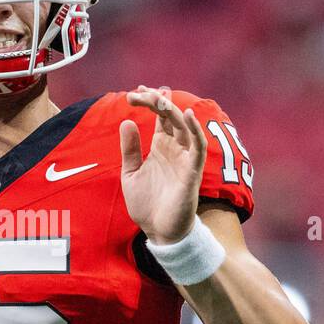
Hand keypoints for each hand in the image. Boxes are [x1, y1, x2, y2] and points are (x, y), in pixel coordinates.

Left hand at [119, 85, 205, 243]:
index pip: (159, 117)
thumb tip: (126, 121)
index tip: (133, 93)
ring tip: (159, 97)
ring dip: (173, 110)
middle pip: (171, 116)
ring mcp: (184, 158)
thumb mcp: (130, 173)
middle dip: (157, 101)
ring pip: (184, 126)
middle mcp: (175, 148)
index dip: (149, 101)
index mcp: (160, 147)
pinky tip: (186, 115)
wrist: (158, 231)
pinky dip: (194, 129)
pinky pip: (197, 146)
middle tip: (140, 92)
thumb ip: (129, 149)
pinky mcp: (192, 170)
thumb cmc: (147, 204)